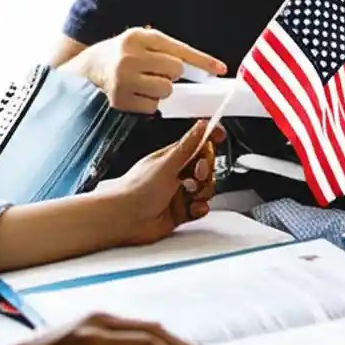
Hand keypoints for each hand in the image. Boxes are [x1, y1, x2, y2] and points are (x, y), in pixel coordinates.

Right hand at [71, 28, 226, 113]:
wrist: (86, 68)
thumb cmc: (122, 54)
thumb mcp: (141, 41)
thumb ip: (168, 50)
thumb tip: (204, 70)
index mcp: (138, 37)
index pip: (179, 49)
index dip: (202, 60)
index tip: (220, 69)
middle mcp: (129, 56)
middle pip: (175, 70)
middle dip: (173, 74)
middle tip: (159, 72)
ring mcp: (122, 79)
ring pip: (166, 90)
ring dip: (162, 90)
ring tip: (147, 83)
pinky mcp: (118, 99)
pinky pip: (152, 106)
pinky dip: (149, 102)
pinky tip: (136, 93)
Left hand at [102, 121, 224, 245]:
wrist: (124, 220)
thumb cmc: (136, 189)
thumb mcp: (167, 163)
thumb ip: (188, 145)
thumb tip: (202, 125)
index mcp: (171, 159)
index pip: (196, 145)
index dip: (209, 140)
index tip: (220, 137)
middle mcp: (176, 175)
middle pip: (206, 169)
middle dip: (206, 172)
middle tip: (197, 174)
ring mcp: (178, 194)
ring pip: (205, 189)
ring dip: (203, 192)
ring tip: (190, 194)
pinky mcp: (180, 212)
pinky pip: (200, 208)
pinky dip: (200, 208)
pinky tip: (193, 207)